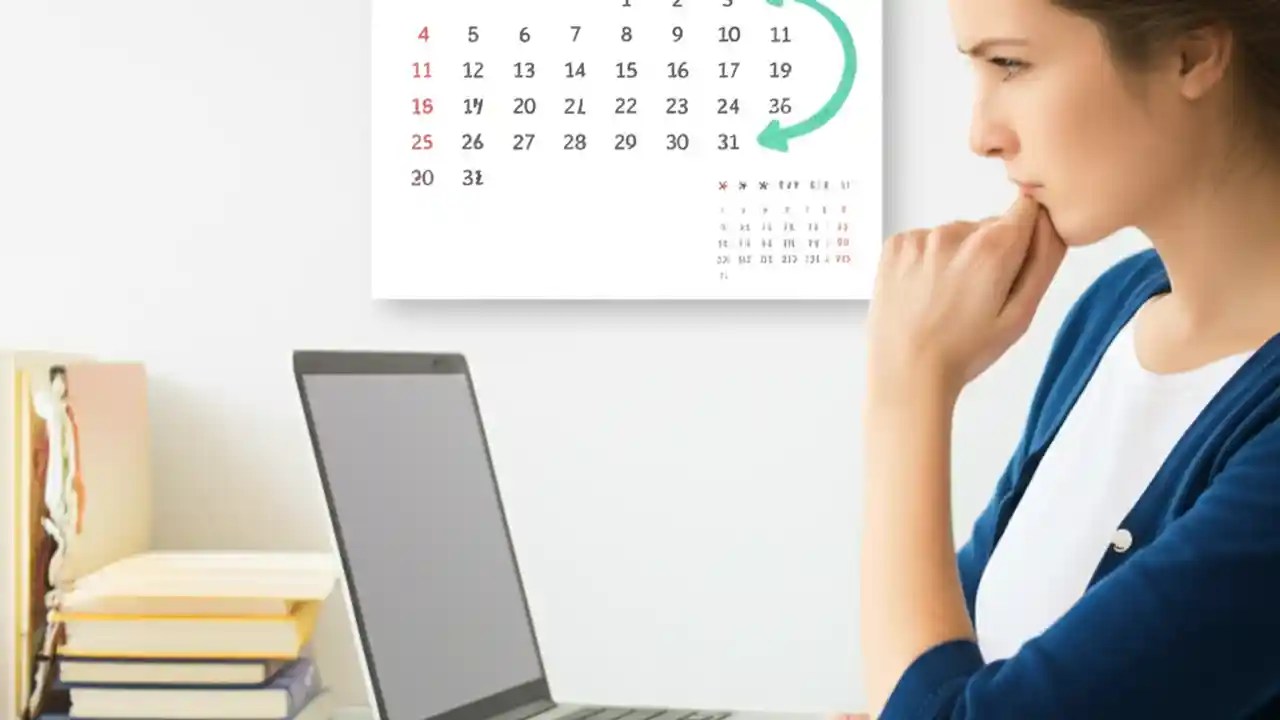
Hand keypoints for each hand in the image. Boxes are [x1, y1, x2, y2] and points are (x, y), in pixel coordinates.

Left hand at [866, 194, 1065, 400]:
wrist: (906, 372)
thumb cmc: (965, 351)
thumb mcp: (1021, 315)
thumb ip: (1045, 260)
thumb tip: (1051, 221)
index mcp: (993, 247)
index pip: (1027, 209)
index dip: (1025, 237)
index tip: (1012, 266)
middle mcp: (955, 232)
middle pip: (988, 226)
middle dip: (990, 253)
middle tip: (975, 298)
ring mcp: (920, 237)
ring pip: (955, 235)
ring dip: (956, 258)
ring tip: (946, 300)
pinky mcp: (895, 245)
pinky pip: (923, 242)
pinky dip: (926, 260)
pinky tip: (924, 293)